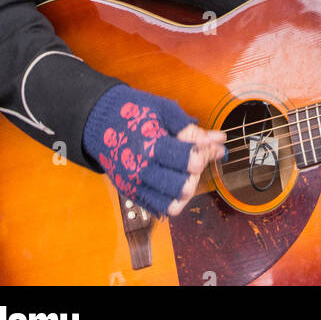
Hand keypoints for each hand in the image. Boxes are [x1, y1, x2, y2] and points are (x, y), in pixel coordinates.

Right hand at [83, 84, 225, 217]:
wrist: (100, 122)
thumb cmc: (134, 112)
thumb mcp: (164, 110)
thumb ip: (191, 128)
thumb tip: (220, 140)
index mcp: (151, 146)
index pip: (190, 161)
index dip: (205, 152)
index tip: (206, 143)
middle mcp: (142, 171)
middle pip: (184, 187)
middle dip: (196, 173)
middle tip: (194, 158)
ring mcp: (135, 186)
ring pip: (173, 205)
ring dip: (185, 189)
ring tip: (183, 171)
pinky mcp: (131, 194)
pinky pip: (158, 209)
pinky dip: (171, 199)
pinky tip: (172, 180)